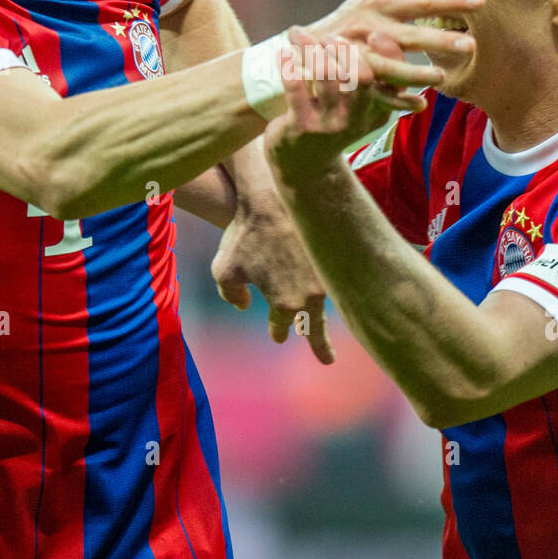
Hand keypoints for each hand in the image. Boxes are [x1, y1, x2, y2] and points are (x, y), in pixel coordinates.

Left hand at [210, 176, 333, 364]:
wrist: (275, 198)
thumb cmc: (246, 234)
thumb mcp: (223, 269)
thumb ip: (230, 294)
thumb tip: (244, 305)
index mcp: (286, 304)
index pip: (282, 326)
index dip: (277, 332)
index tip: (277, 336)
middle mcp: (311, 296)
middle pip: (315, 328)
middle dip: (319, 345)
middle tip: (327, 360)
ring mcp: (326, 276)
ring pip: (326, 303)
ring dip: (325, 313)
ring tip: (330, 322)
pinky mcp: (334, 257)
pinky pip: (333, 280)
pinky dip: (332, 286)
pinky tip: (332, 287)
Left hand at [264, 27, 404, 184]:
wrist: (303, 167)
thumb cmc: (332, 126)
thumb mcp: (360, 111)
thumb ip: (371, 81)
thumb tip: (381, 35)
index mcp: (376, 111)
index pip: (395, 80)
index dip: (389, 53)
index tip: (373, 34)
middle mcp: (355, 119)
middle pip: (361, 77)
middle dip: (344, 49)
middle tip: (328, 36)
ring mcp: (328, 124)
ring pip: (326, 76)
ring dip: (311, 49)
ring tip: (299, 34)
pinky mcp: (300, 127)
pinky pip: (295, 87)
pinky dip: (288, 65)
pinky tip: (282, 53)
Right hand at [306, 0, 480, 93]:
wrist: (307, 48)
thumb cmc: (351, 17)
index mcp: (378, 2)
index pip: (420, 0)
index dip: (450, 0)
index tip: (480, 0)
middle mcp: (369, 27)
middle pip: (409, 35)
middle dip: (439, 40)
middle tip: (470, 44)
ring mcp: (359, 56)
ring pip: (390, 66)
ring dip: (415, 73)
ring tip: (440, 77)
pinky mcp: (352, 79)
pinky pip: (378, 92)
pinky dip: (397, 100)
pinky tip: (419, 104)